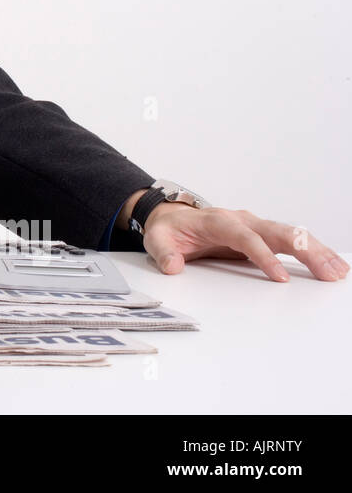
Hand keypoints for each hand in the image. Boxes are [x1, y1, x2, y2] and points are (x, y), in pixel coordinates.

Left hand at [140, 202, 348, 281]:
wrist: (172, 216)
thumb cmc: (169, 229)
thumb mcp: (158, 240)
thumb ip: (164, 253)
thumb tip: (173, 267)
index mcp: (217, 221)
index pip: (244, 236)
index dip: (262, 255)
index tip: (279, 276)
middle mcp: (241, 220)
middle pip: (277, 231)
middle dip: (303, 250)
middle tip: (327, 272)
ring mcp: (254, 225)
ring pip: (290, 234)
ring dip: (316, 251)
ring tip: (338, 271)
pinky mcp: (262, 234)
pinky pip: (291, 240)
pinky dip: (312, 251)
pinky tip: (331, 264)